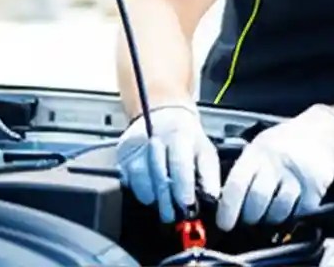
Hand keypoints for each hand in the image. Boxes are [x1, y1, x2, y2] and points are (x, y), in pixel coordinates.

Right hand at [116, 103, 221, 222]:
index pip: (179, 163)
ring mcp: (135, 146)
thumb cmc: (186, 139)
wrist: (162, 117)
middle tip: (174, 215)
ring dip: (153, 198)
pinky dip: (140, 191)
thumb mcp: (205, 150)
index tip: (188, 205)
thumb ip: (209, 174)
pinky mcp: (122, 155)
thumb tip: (212, 197)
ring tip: (163, 205)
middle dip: (168, 200)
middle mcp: (154, 138)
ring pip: (140, 180)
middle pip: (158, 175)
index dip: (183, 187)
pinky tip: (151, 193)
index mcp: (179, 135)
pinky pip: (128, 180)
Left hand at [216, 104, 333, 231]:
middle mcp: (276, 164)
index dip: (228, 209)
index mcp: (257, 153)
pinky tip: (290, 205)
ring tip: (271, 209)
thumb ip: (244, 169)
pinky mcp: (315, 189)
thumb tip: (224, 199)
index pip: (237, 185)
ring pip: (278, 212)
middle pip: (257, 203)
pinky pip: (298, 214)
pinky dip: (291, 216)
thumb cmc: (287, 141)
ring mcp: (297, 176)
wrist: (325, 132)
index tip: (224, 223)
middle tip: (249, 217)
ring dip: (272, 217)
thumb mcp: (260, 145)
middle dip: (250, 217)